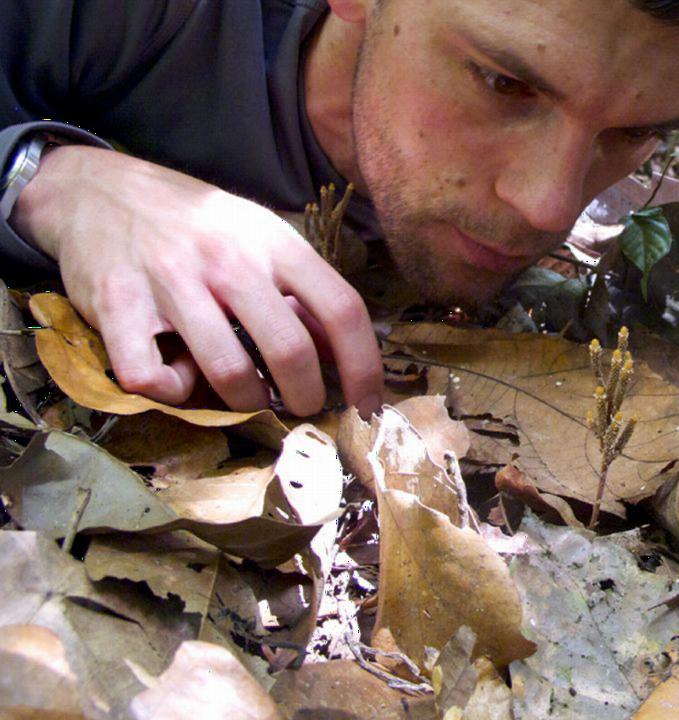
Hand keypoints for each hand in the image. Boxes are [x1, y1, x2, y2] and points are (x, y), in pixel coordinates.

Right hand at [12, 146, 382, 416]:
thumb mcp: (260, 239)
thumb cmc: (198, 225)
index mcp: (274, 242)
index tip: (367, 403)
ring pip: (229, 371)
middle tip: (304, 408)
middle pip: (291, 350)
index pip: (342, 309)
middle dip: (308, 397)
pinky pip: (151, 376)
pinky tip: (179, 379)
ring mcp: (171, 281)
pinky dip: (172, 393)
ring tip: (250, 398)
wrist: (99, 190)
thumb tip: (344, 356)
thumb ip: (300, 293)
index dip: (364, 366)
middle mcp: (228, 259)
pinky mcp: (116, 304)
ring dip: (248, 402)